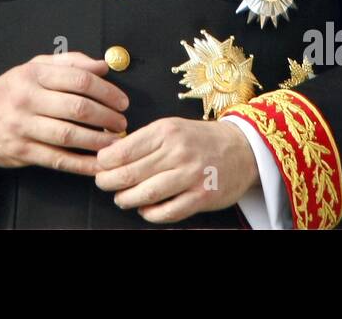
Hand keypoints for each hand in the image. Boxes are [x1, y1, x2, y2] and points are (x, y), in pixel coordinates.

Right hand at [0, 52, 127, 173]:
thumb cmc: (13, 90)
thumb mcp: (35, 67)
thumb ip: (70, 63)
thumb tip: (104, 65)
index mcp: (33, 74)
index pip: (79, 79)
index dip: (106, 91)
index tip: (122, 101)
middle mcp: (27, 99)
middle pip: (77, 108)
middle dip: (107, 117)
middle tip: (122, 123)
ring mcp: (23, 126)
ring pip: (69, 135)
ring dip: (98, 141)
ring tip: (116, 143)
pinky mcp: (21, 151)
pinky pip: (57, 159)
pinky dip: (81, 164)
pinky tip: (97, 164)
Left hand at [95, 118, 257, 222]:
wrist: (242, 148)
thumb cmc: (199, 139)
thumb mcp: (171, 127)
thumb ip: (144, 141)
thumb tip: (109, 153)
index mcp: (166, 131)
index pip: (123, 150)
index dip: (104, 162)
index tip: (99, 165)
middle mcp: (177, 152)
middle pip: (129, 174)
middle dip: (108, 182)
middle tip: (103, 183)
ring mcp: (190, 175)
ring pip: (145, 194)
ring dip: (126, 199)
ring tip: (121, 198)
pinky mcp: (202, 196)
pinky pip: (167, 212)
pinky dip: (150, 214)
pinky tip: (145, 209)